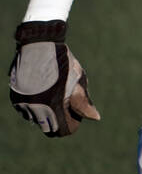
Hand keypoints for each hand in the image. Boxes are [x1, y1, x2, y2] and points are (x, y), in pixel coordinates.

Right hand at [9, 20, 100, 137]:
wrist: (40, 43)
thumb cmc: (64, 61)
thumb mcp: (78, 80)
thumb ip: (84, 102)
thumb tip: (96, 118)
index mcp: (55, 105)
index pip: (59, 130)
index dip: (66, 129)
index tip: (70, 124)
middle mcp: (37, 106)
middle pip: (45, 126)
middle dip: (53, 124)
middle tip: (60, 115)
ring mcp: (24, 101)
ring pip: (32, 119)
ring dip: (40, 115)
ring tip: (49, 103)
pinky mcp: (15, 95)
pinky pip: (22, 109)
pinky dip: (29, 108)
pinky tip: (38, 99)